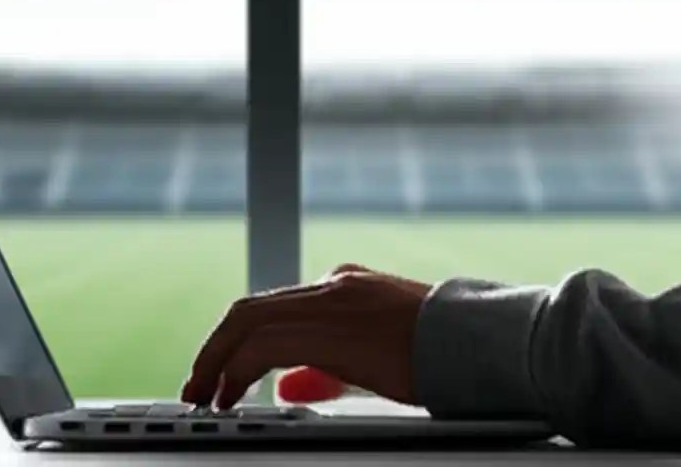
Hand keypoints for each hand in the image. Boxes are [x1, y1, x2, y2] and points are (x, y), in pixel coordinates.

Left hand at [181, 263, 430, 409]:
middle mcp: (333, 285)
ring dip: (216, 360)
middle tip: (197, 384)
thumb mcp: (379, 357)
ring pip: (247, 321)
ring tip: (202, 394)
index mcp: (347, 286)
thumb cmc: (446, 352)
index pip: (276, 307)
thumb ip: (329, 367)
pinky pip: (262, 344)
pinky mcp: (330, 327)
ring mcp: (330, 300)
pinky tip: (227, 393)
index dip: (241, 340)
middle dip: (216, 348)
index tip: (224, 371)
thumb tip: (287, 384)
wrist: (484, 339)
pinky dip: (235, 369)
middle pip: (250, 309)